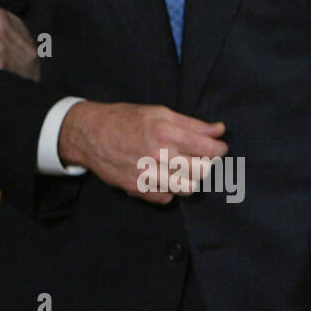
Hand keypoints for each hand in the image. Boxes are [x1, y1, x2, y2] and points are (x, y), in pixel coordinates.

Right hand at [57, 101, 225, 203]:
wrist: (90, 135)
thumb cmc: (125, 120)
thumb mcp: (158, 112)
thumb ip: (191, 124)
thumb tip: (219, 130)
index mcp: (164, 132)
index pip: (207, 148)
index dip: (219, 148)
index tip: (219, 147)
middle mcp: (157, 155)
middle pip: (202, 171)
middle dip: (207, 164)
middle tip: (201, 157)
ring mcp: (147, 175)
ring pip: (187, 188)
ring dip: (190, 179)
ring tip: (183, 168)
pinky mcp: (138, 189)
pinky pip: (167, 198)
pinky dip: (170, 190)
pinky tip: (164, 176)